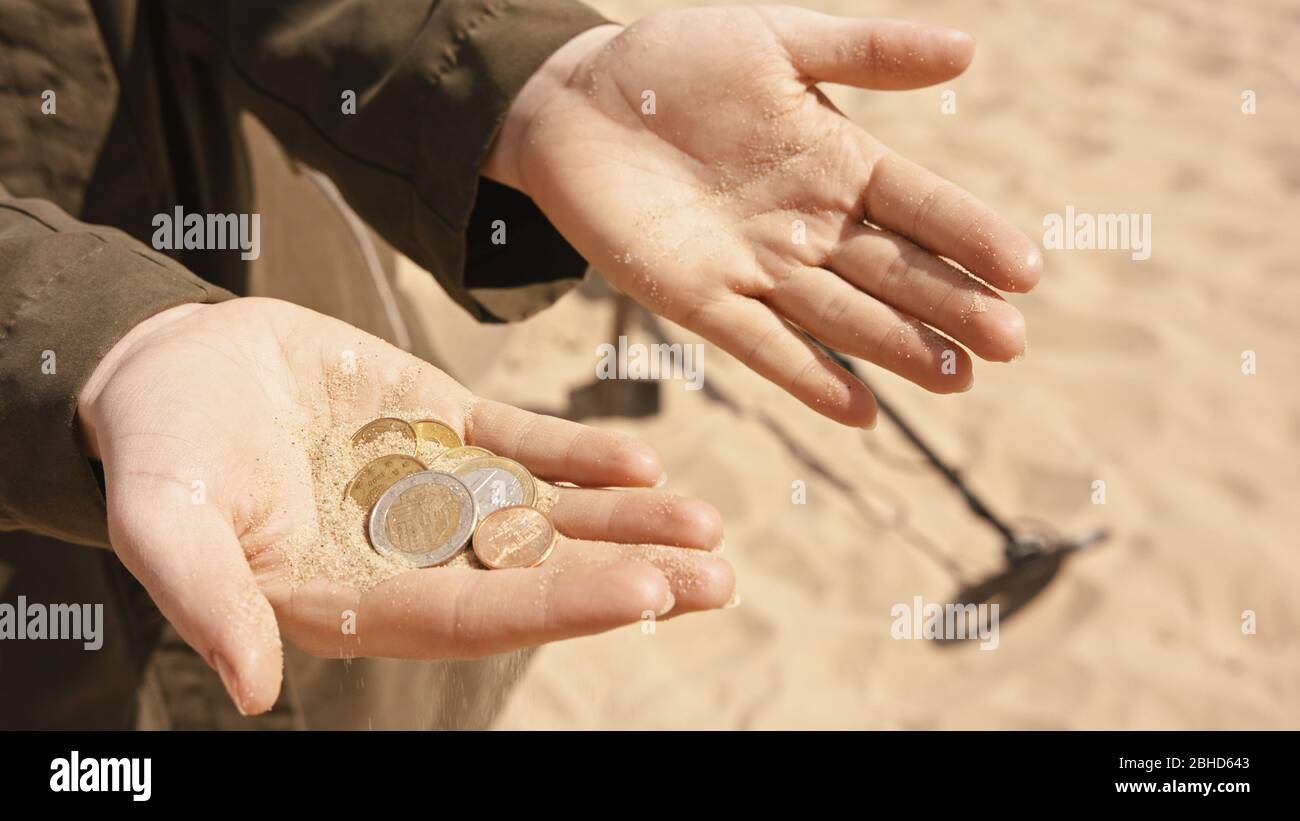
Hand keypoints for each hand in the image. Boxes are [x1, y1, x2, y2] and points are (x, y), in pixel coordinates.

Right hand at [78, 298, 731, 714]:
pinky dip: (580, 454)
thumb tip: (248, 688)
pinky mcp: (443, 428)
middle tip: (716, 578)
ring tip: (707, 526)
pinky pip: (524, 445)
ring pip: (547, 515)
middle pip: (534, 575)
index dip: (557, 608)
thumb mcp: (164, 519)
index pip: (472, 614)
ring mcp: (435, 490)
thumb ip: (207, 597)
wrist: (170, 364)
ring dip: (626, 520)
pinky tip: (640, 458)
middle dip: (626, 576)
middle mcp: (411, 554)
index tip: (645, 595)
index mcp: (356, 598)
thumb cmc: (155, 449)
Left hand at [487, 7, 1041, 426]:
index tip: (1027, 272)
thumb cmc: (677, 61)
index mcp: (836, 161)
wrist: (578, 100)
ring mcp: (756, 267)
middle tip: (1009, 344)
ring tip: (955, 378)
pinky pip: (762, 345)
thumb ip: (865, 52)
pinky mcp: (700, 299)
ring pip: (840, 315)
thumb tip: (968, 50)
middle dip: (949, 304)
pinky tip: (860, 412)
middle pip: (892, 271)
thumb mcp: (775, 40)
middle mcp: (808, 224)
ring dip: (896, 347)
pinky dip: (808, 379)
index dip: (970, 236)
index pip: (920, 205)